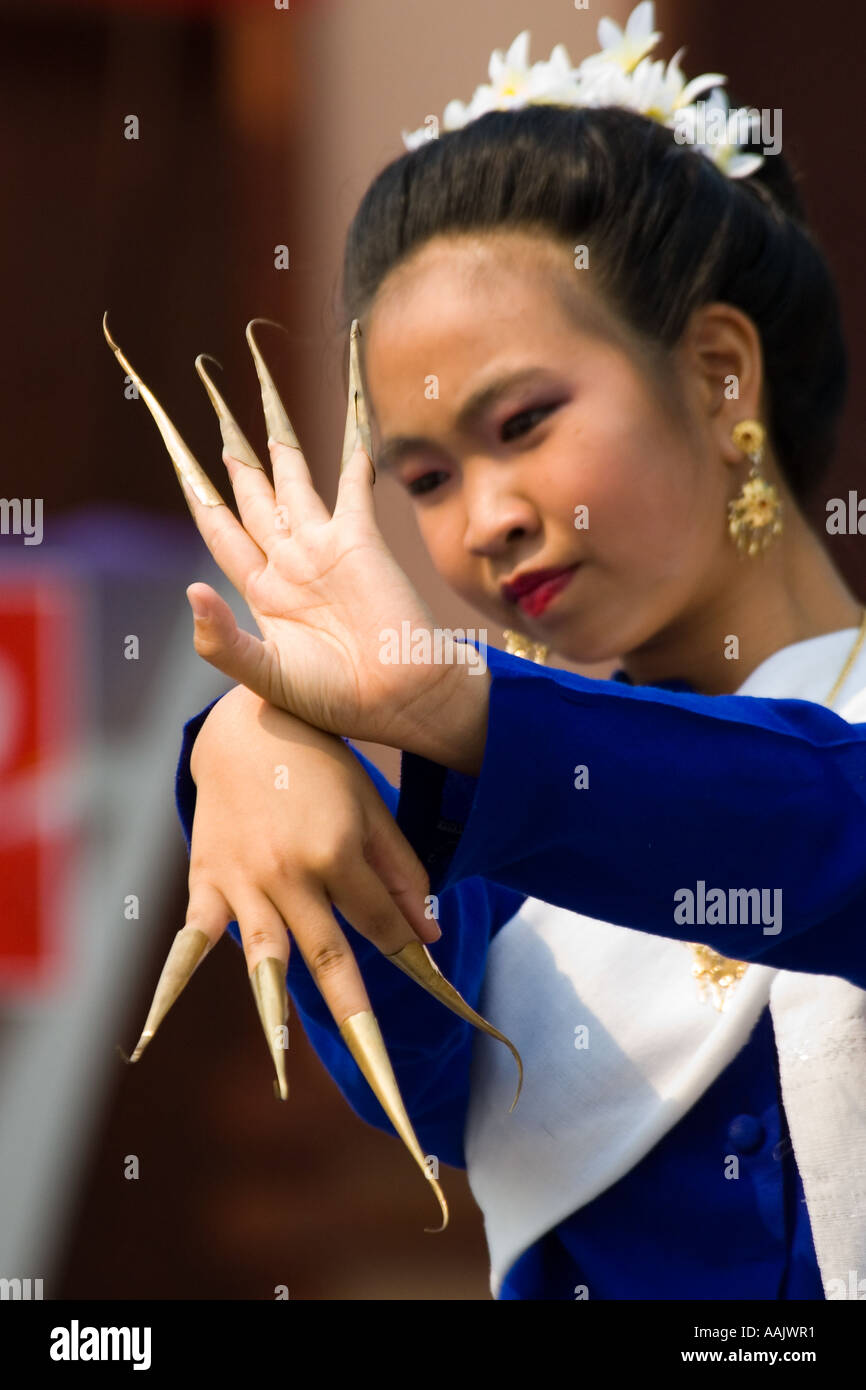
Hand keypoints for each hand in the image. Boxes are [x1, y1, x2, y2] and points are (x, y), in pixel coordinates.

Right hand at [124, 687, 520, 1224]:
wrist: (246, 722)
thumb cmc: (320, 764)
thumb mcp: (372, 807)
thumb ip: (401, 872)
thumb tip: (428, 937)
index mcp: (338, 854)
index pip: (385, 929)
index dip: (417, 967)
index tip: (450, 1013)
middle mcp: (290, 878)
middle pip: (334, 963)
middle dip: (363, 1025)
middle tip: (391, 1090)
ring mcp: (242, 885)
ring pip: (266, 963)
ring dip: (278, 1020)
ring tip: (287, 1074)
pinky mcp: (205, 884)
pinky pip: (191, 943)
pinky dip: (172, 987)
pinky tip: (151, 1037)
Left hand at [186, 438, 452, 748]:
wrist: (397, 699)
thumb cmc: (334, 697)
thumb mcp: (266, 676)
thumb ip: (223, 641)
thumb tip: (191, 591)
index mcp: (262, 591)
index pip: (220, 530)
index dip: (200, 496)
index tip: (181, 462)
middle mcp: (290, 561)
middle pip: (255, 495)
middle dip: (237, 457)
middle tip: (220, 413)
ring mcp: (326, 547)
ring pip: (297, 481)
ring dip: (283, 444)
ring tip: (268, 404)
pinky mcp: (363, 540)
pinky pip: (355, 486)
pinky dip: (355, 457)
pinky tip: (353, 426)